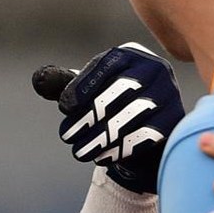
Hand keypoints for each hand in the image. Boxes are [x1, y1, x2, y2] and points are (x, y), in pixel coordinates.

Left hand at [43, 43, 186, 194]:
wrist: (141, 138)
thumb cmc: (108, 109)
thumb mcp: (84, 94)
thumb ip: (62, 84)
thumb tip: (39, 79)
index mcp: (132, 54)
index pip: (107, 64)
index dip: (82, 86)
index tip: (64, 108)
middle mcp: (156, 69)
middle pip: (120, 90)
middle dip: (88, 116)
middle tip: (67, 136)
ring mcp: (169, 96)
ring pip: (132, 116)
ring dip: (99, 138)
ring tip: (79, 151)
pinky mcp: (174, 123)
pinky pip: (146, 137)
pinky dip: (119, 149)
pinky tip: (101, 157)